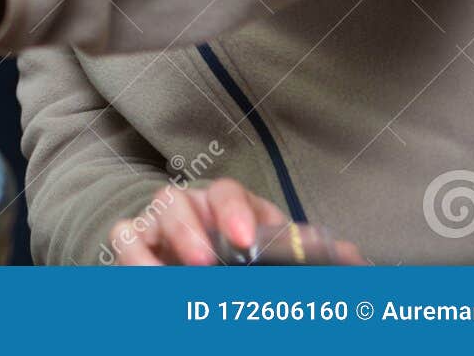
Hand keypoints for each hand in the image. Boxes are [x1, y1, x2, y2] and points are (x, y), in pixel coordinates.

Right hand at [107, 178, 362, 264]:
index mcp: (230, 209)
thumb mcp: (283, 258)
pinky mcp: (135, 247)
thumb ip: (313, 259)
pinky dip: (132, 258)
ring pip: (144, 220)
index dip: (233, 212)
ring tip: (168, 279)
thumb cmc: (254, 261)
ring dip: (154, 248)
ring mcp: (158, 228)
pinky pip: (123, 240)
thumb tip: (350, 257)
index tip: (245, 240)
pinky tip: (151, 280)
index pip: (227, 194)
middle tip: (205, 265)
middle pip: (175, 201)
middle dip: (186, 232)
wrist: (212, 273)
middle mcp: (189, 212)